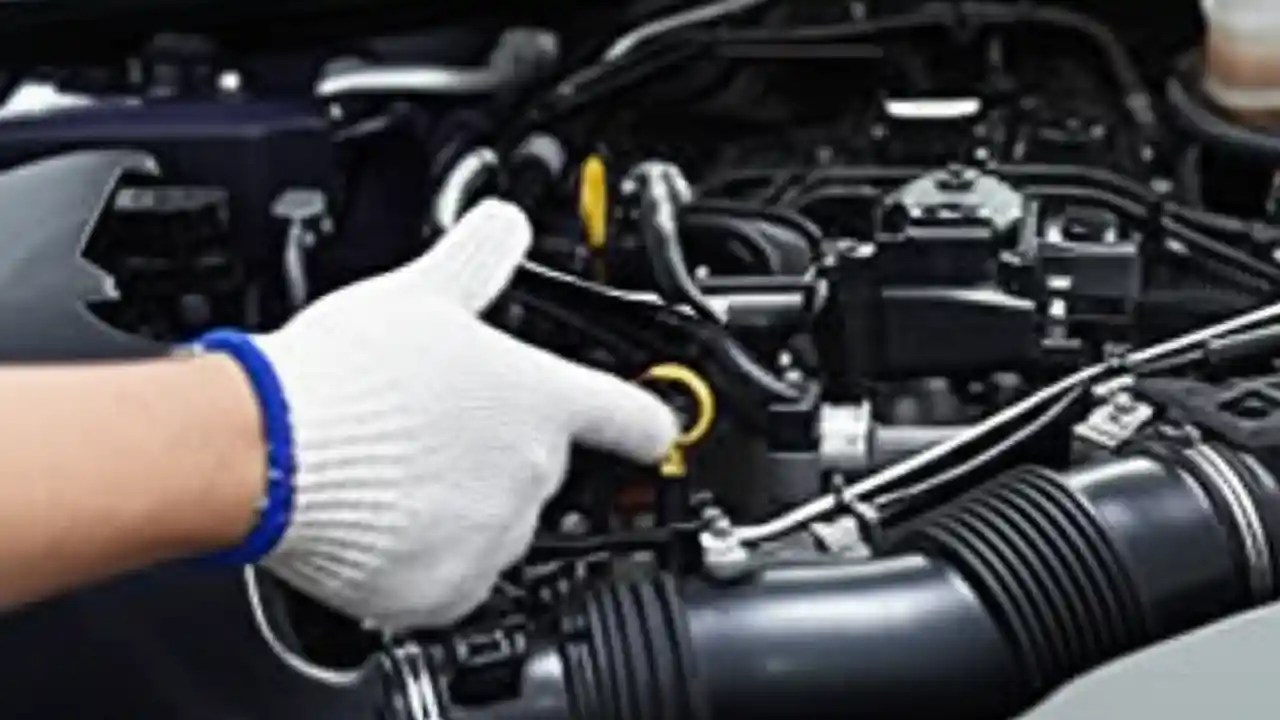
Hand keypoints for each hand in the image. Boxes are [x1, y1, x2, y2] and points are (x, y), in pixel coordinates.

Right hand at [251, 200, 678, 630]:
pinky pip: (455, 578)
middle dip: (497, 454)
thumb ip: (479, 257)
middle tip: (434, 433)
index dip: (645, 421)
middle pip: (542, 468)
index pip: (635, 418)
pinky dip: (426, 559)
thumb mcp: (421, 293)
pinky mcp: (448, 590)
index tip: (649, 430)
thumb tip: (505, 223)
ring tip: (397, 472)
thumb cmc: (344, 376)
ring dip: (461, 505)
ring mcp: (494, 537)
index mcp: (541, 401)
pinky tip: (384, 520)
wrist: (271, 453)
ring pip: (496, 523)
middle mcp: (532, 474)